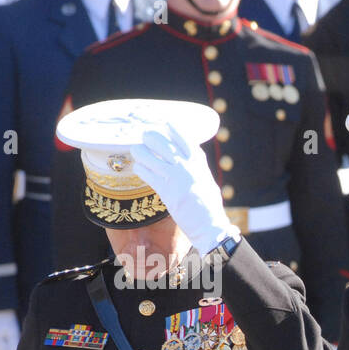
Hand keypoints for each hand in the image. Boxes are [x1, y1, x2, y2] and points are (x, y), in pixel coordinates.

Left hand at [130, 123, 237, 255]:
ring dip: (139, 152)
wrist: (211, 226)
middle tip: (145, 139)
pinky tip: (140, 169)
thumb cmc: (209, 205)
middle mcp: (187, 166)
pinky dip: (140, 169)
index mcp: (198, 162)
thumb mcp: (206, 179)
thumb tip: (186, 155)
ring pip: (147, 154)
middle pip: (160, 141)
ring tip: (138, 153)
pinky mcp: (166, 191)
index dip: (171, 129)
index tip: (163, 123)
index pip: (182, 137)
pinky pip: (145, 173)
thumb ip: (196, 166)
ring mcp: (176, 178)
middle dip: (149, 137)